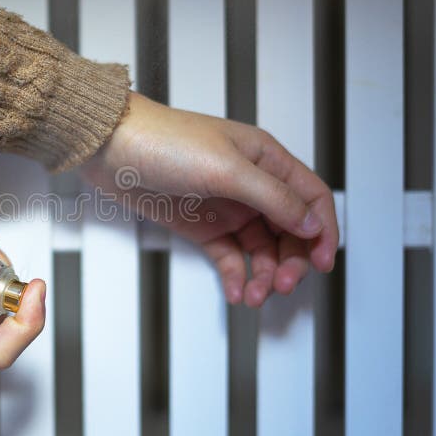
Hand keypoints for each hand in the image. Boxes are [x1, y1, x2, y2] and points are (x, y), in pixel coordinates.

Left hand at [80, 92, 337, 307]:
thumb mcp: (227, 168)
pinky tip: (235, 290)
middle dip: (292, 260)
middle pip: (290, 230)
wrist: (110, 148)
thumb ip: (273, 197)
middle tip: (283, 284)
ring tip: (255, 294)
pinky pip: (229, 256)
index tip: (324, 262)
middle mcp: (250, 184)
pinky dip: (235, 274)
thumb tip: (312, 222)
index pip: (311, 197)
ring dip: (263, 274)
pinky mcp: (200, 226)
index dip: (323, 230)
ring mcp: (226, 207)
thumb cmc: (163, 141)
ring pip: (260, 248)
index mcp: (265, 159)